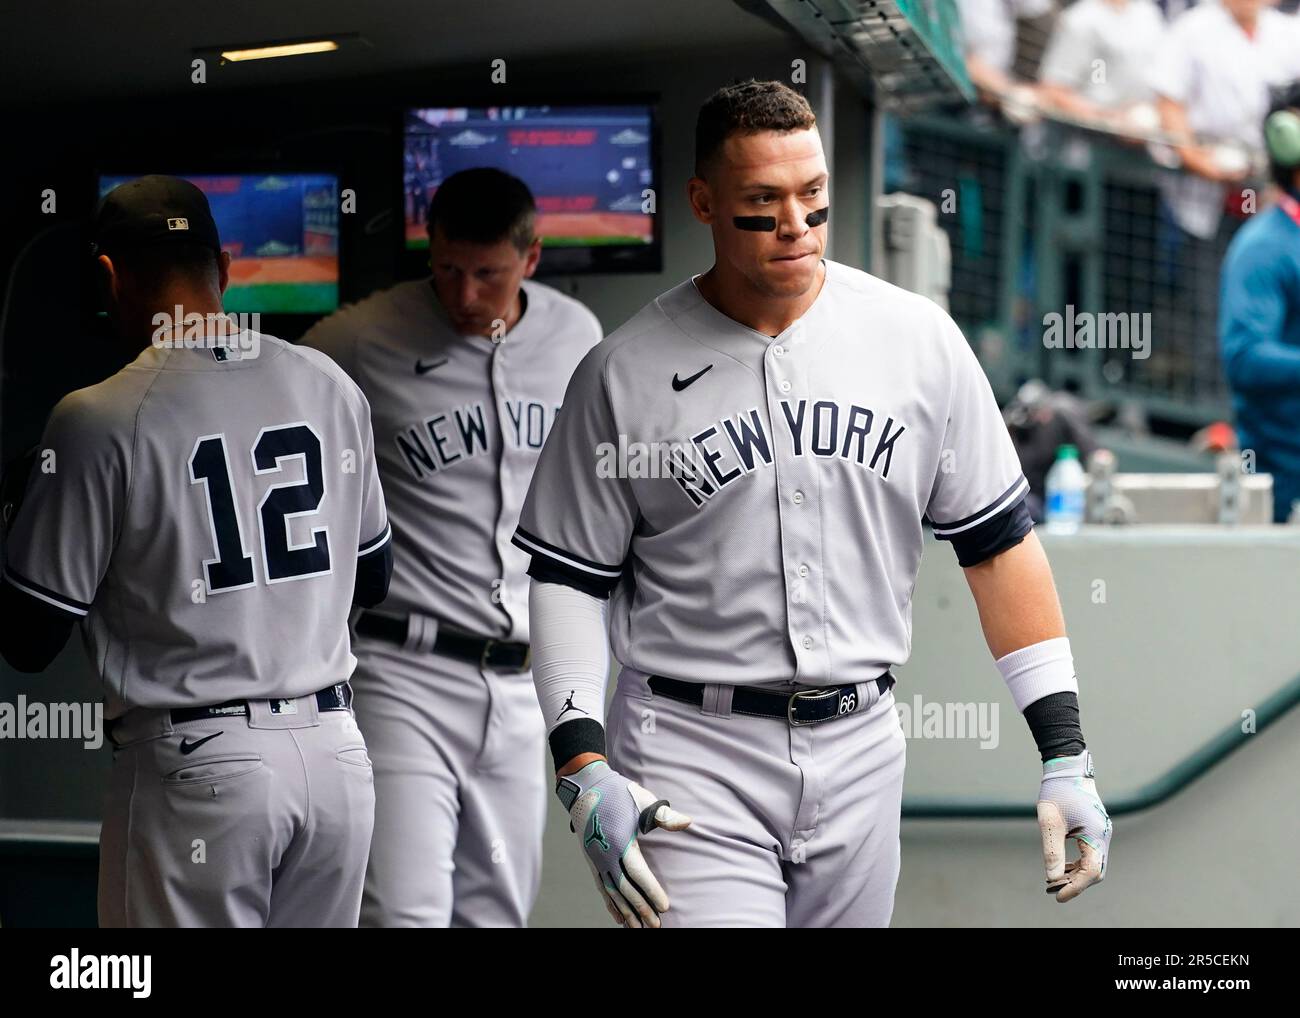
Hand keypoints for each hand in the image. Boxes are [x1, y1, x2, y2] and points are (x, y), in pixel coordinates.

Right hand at [555, 760, 690, 927]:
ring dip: (625, 912)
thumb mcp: (641, 799)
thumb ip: (664, 815)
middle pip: (624, 889)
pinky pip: (601, 888)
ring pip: (611, 893)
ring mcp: (596, 859)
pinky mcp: (591, 860)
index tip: (665, 907)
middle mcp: (604, 854)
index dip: (651, 891)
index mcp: (619, 841)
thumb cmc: (617, 792)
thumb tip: (688, 822)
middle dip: (640, 909)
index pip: (637, 873)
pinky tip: (618, 918)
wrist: (585, 785)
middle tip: (655, 926)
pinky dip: (610, 904)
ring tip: (637, 929)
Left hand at [1036, 750, 1111, 902]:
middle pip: (1096, 871)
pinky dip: (1079, 865)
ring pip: (1095, 864)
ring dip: (1077, 875)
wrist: (1067, 768)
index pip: (1092, 871)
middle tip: (1054, 891)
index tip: (1057, 896)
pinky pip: (1092, 854)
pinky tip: (1063, 866)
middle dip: (1076, 883)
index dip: (1075, 887)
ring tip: (1055, 881)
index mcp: (1096, 833)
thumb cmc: (1057, 791)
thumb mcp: (1050, 822)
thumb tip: (1052, 878)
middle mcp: (1104, 835)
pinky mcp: (1096, 830)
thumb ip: (1052, 851)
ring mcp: (1102, 832)